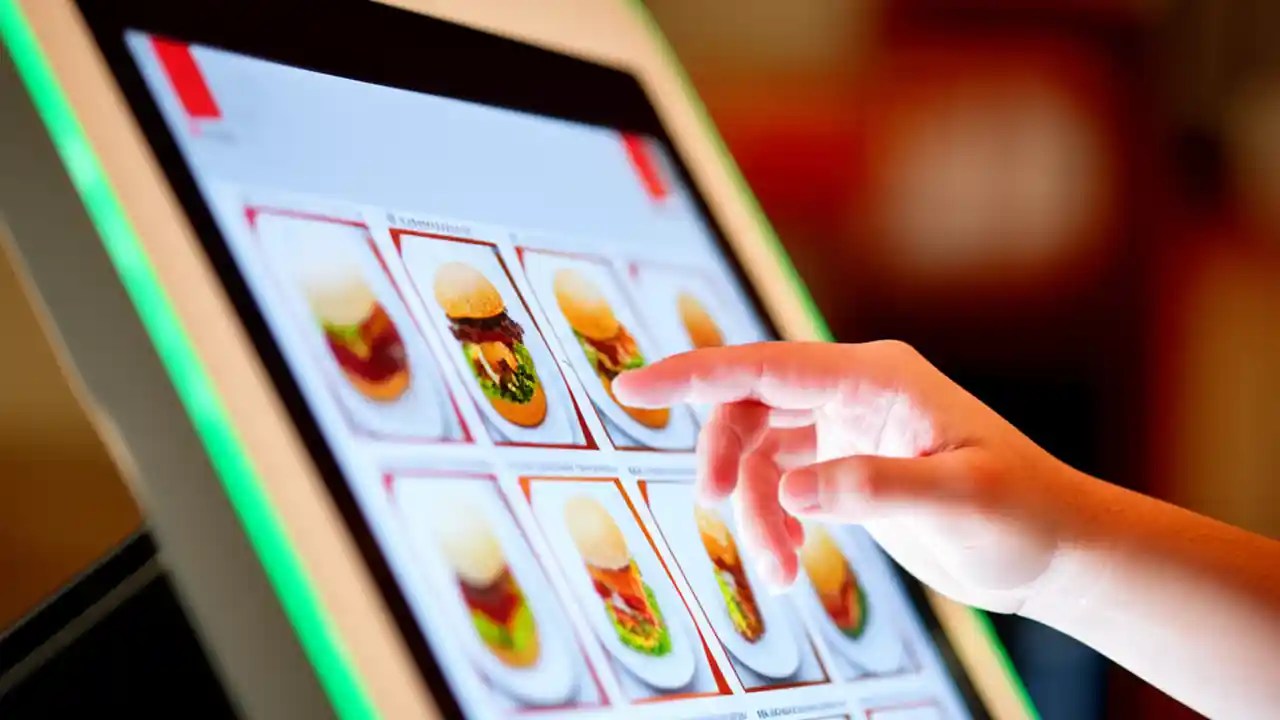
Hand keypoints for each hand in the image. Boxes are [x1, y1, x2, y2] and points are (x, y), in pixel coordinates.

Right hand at [614, 341, 1095, 613]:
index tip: (632, 387)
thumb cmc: (1022, 514)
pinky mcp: (847, 464)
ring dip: (752, 508)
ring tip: (775, 569)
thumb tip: (790, 490)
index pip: (767, 366)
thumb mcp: (959, 501)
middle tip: (713, 511)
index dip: (695, 375)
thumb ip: (872, 487)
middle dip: (725, 460)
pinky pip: (781, 482)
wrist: (1052, 549)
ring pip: (761, 451)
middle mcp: (856, 391)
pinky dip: (772, 522)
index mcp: (878, 377)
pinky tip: (785, 563)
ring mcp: (848, 427)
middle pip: (751, 406)